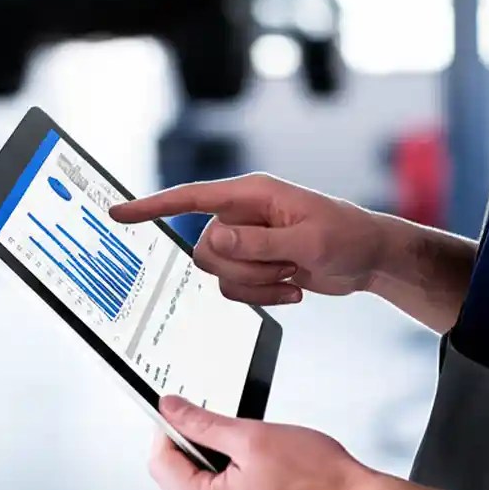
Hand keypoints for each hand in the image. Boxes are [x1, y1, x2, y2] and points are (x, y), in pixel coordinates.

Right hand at [111, 174, 389, 305]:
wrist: (369, 259)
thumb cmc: (347, 237)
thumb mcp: (307, 240)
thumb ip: (257, 242)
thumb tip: (212, 239)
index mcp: (251, 194)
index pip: (190, 198)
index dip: (152, 207)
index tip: (119, 214)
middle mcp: (241, 215)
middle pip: (205, 250)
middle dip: (242, 268)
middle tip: (284, 264)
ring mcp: (246, 241)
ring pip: (218, 274)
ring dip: (256, 284)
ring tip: (293, 274)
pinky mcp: (253, 263)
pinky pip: (235, 290)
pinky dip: (264, 295)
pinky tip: (294, 287)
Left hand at [150, 396, 379, 489]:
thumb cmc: (323, 487)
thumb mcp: (254, 438)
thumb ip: (204, 423)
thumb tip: (172, 410)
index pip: (159, 461)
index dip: (169, 429)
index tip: (179, 413)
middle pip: (177, 479)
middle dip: (198, 451)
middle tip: (232, 439)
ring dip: (217, 472)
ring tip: (254, 465)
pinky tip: (259, 483)